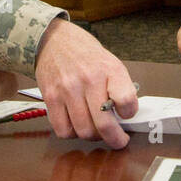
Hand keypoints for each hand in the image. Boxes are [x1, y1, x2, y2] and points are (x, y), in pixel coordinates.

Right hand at [34, 19, 136, 148]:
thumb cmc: (86, 55)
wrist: (55, 41)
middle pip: (104, 124)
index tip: (127, 114)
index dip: (129, 113)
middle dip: (114, 139)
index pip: (126, 100)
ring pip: (83, 131)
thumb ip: (120, 88)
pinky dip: (72, 134)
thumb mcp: (111, 63)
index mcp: (109, 69)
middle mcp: (89, 80)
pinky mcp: (51, 98)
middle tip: (117, 140)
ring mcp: (68, 90)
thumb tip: (126, 116)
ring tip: (95, 129)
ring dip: (93, 137)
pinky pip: (63, 130)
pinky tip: (76, 125)